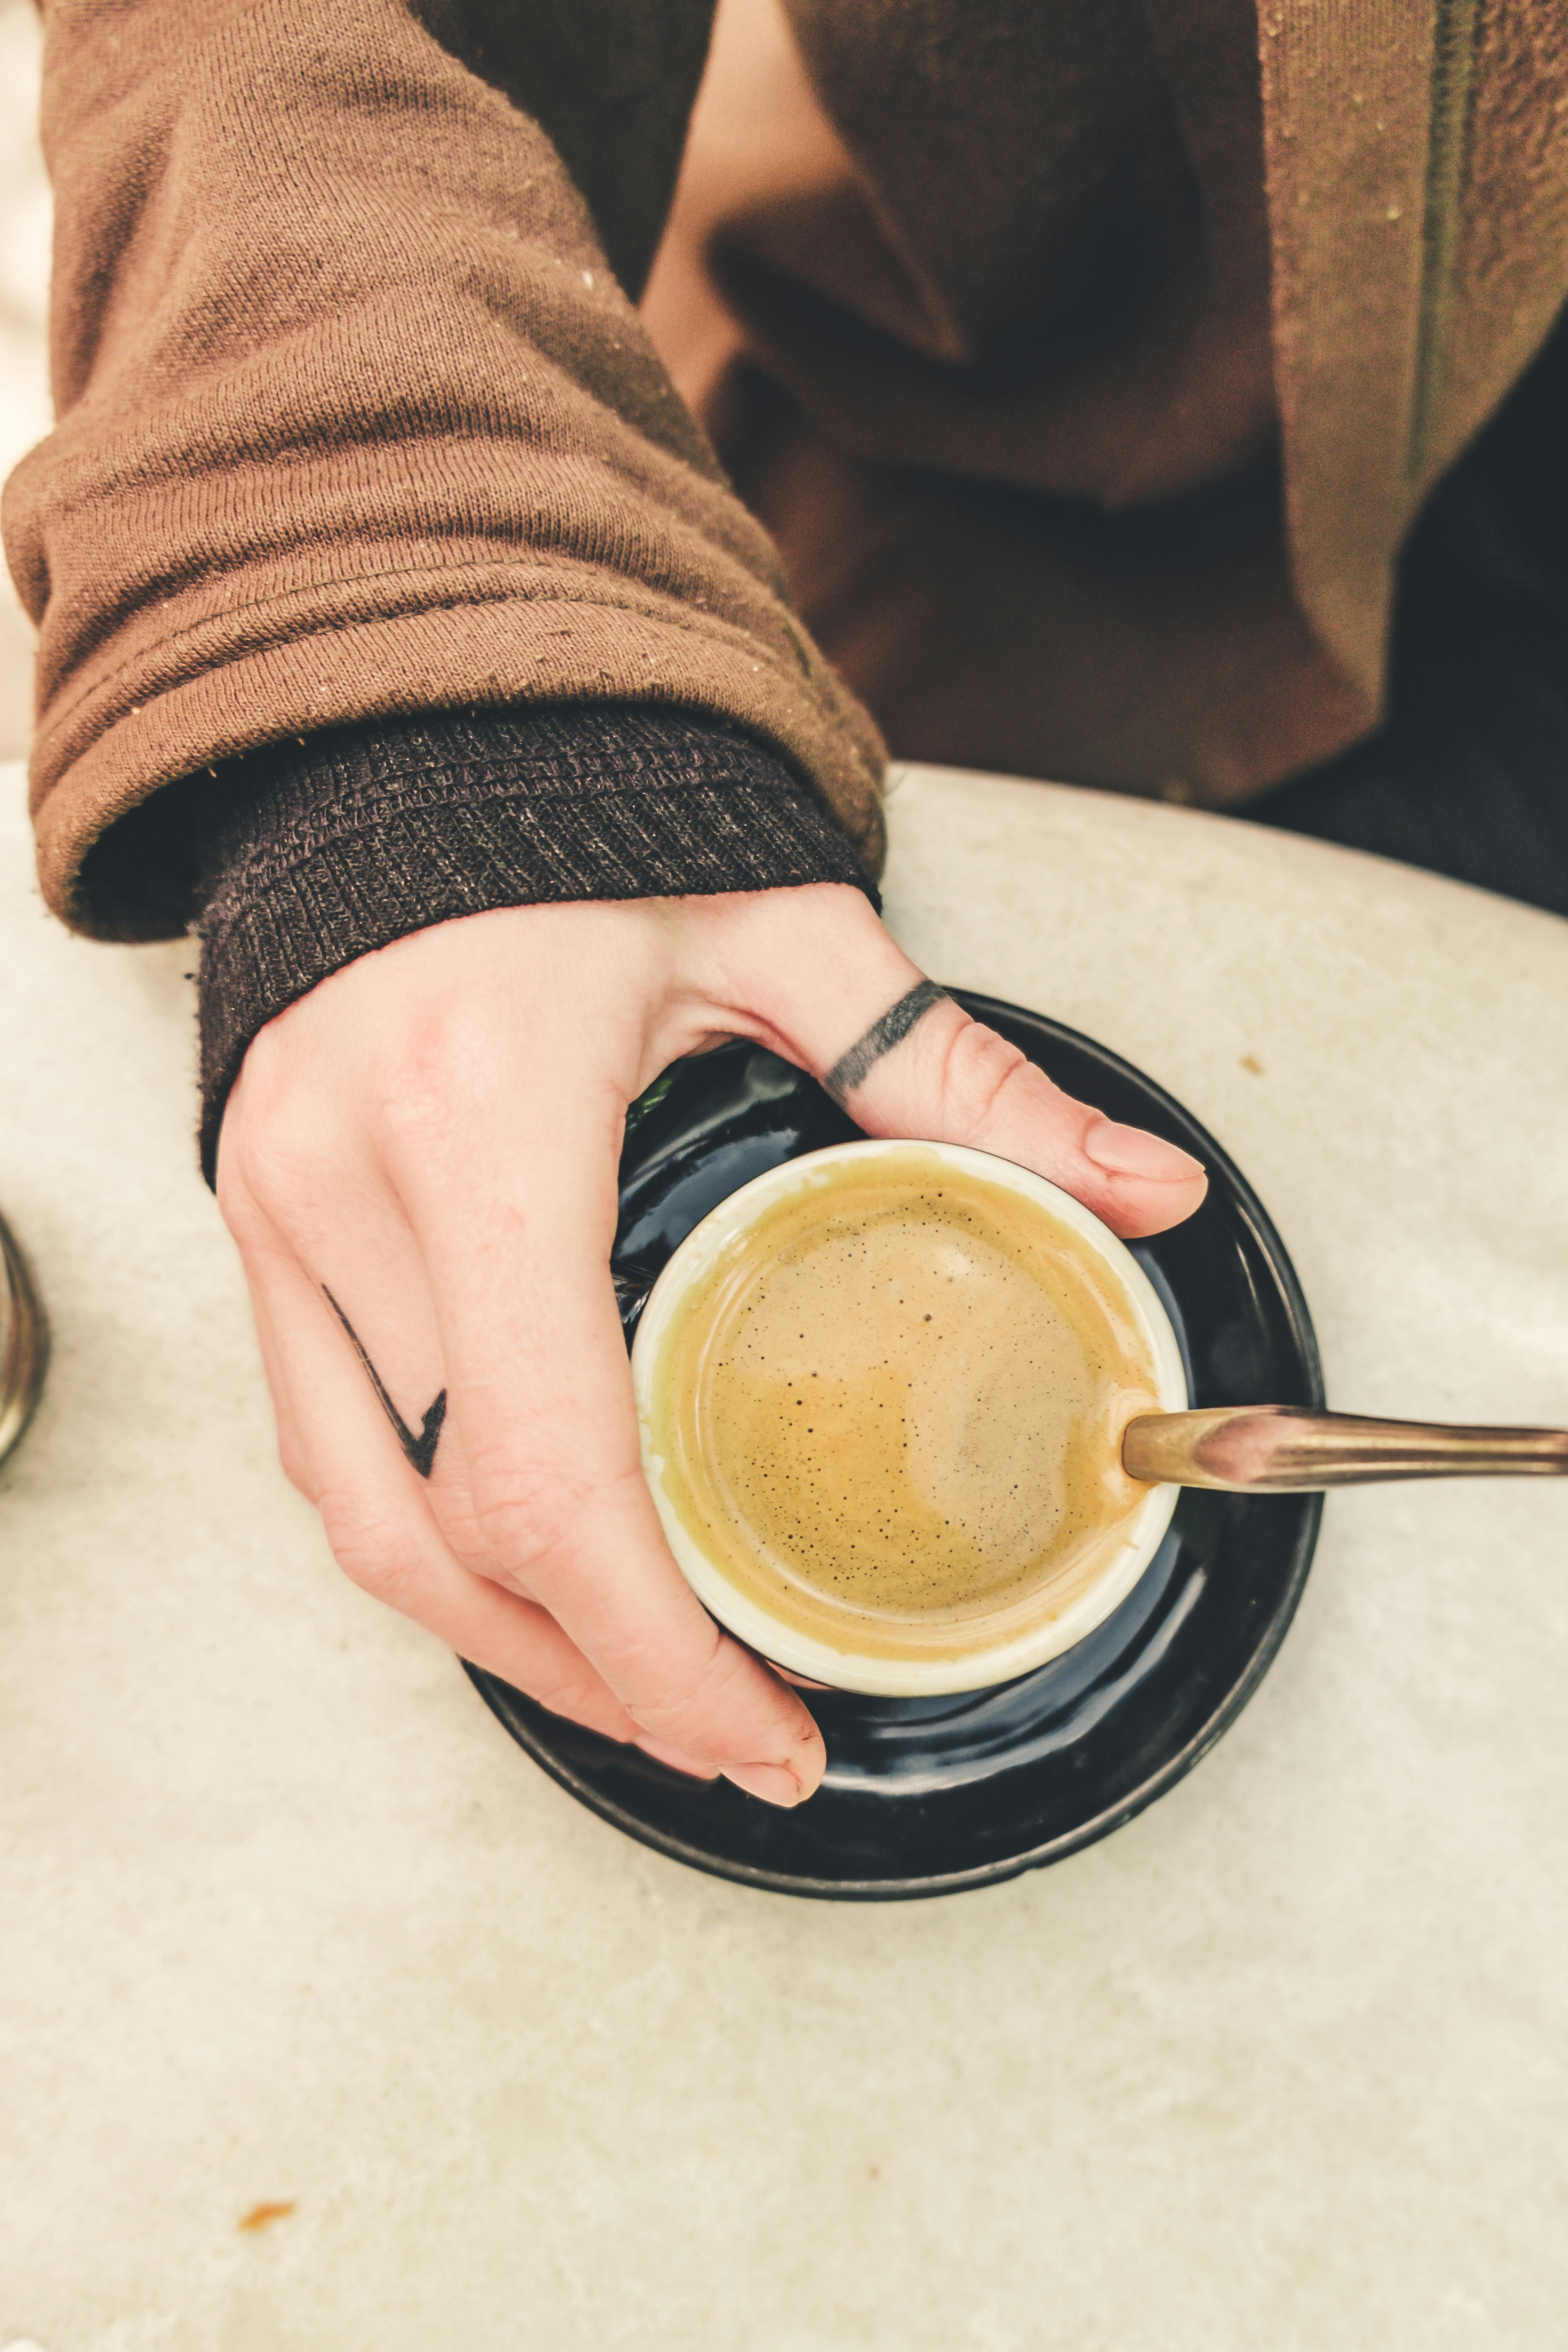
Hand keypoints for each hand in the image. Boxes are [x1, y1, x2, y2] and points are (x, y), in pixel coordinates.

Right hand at [216, 883, 1205, 1804]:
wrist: (410, 752)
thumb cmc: (582, 836)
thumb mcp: (785, 937)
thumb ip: (960, 1076)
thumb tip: (1142, 1190)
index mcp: (483, 1121)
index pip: (548, 1467)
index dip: (652, 1646)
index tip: (761, 1727)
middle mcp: (344, 1187)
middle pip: (452, 1532)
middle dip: (600, 1678)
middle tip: (739, 1739)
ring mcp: (276, 1217)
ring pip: (361, 1521)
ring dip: (503, 1642)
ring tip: (645, 1694)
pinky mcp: (258, 1228)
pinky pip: (322, 1446)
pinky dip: (429, 1544)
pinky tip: (533, 1583)